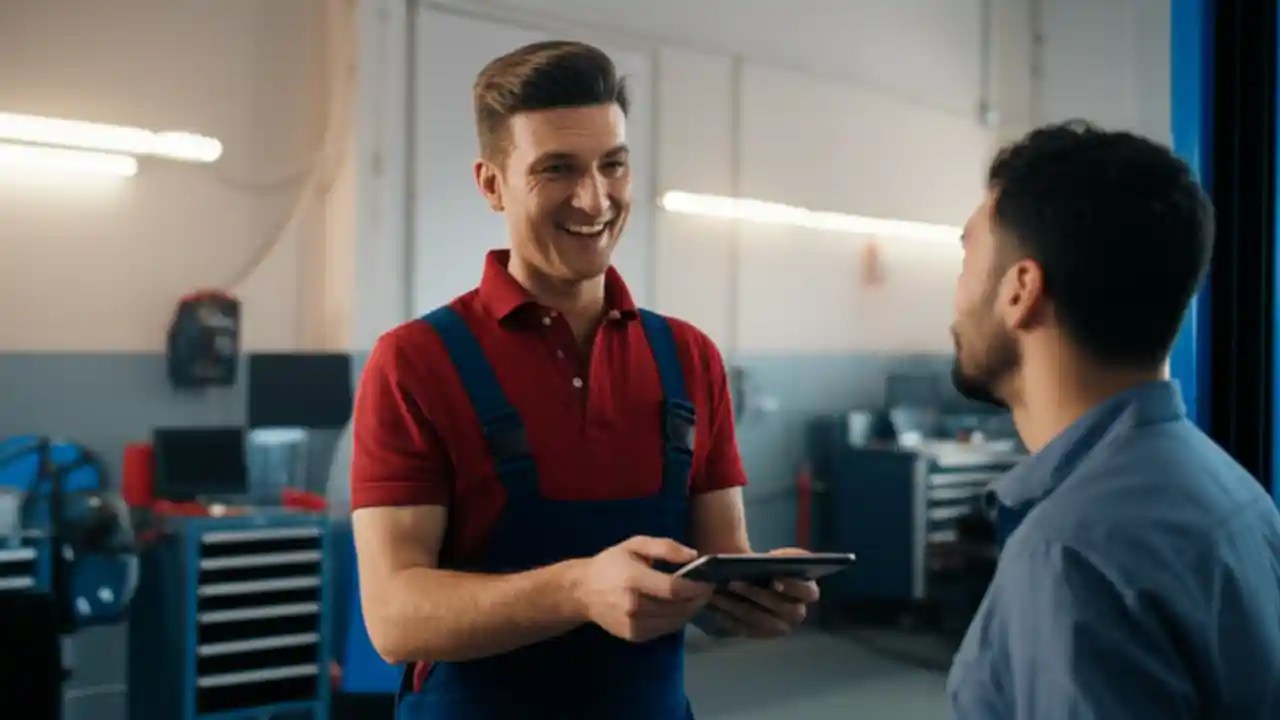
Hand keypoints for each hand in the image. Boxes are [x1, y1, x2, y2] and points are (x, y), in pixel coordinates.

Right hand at [571, 536, 713, 642]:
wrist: (583, 591)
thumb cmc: (611, 564)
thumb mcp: (635, 544)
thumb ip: (664, 547)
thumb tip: (693, 556)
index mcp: (633, 579)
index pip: (673, 589)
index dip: (696, 587)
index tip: (709, 581)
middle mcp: (633, 606)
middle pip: (677, 608)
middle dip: (697, 600)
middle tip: (707, 590)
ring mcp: (633, 625)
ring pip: (674, 622)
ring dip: (690, 611)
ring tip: (696, 598)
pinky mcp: (634, 637)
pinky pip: (664, 630)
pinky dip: (676, 620)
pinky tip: (678, 608)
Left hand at [702, 548, 820, 638]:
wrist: (750, 578)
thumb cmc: (765, 566)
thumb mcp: (777, 557)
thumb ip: (784, 558)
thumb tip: (777, 561)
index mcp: (807, 592)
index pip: (808, 592)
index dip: (793, 586)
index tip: (774, 579)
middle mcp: (796, 614)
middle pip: (782, 609)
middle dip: (757, 595)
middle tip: (733, 581)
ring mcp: (777, 628)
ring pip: (759, 620)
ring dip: (736, 606)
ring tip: (717, 592)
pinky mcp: (757, 635)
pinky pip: (742, 629)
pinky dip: (726, 617)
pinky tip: (712, 607)